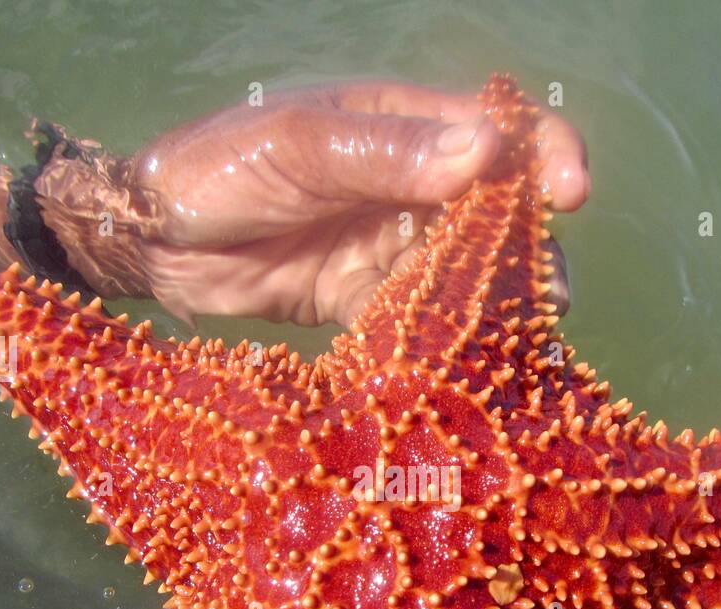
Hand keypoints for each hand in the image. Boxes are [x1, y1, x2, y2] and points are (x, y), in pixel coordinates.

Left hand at [42, 81, 587, 328]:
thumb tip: (489, 153)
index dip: (544, 156)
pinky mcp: (362, 301)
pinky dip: (434, 342)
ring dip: (490, 306)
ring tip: (513, 343)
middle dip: (529, 253)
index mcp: (402, 126)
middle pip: (495, 215)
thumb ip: (386, 152)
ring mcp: (387, 245)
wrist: (151, 241)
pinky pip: (413, 321)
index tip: (569, 196)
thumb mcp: (299, 147)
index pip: (497, 131)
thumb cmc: (219, 167)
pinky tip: (453, 369)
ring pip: (462, 274)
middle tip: (548, 298)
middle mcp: (407, 186)